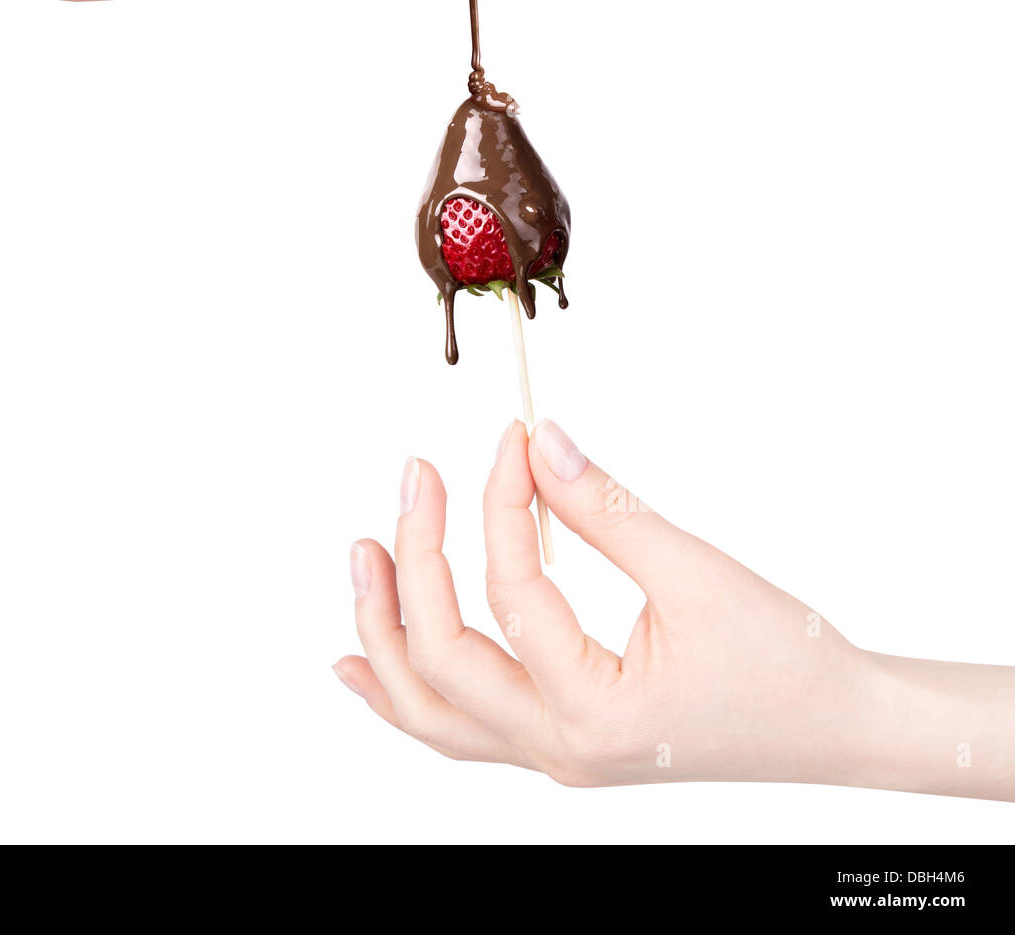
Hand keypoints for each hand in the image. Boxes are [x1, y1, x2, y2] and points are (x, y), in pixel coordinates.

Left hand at [333, 420, 1014, 798]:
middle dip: (414, 563)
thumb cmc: (784, 663)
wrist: (836, 727)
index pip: (514, 596)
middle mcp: (558, 749)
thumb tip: (541, 443)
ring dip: (384, 632)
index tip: (511, 442)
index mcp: (594, 717)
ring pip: (431, 710)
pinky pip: (456, 726)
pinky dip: (402, 691)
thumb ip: (605, 509)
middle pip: (438, 664)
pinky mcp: (557, 738)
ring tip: (364, 558)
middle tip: (413, 479)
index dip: (502, 506)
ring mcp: (552, 753)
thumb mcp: (696, 574)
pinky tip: (360, 662)